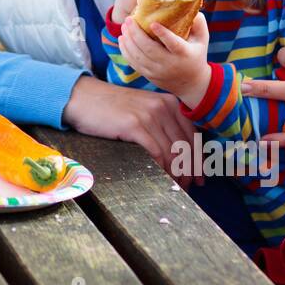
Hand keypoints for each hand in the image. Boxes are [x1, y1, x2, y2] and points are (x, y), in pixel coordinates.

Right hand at [62, 76, 201, 186]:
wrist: (83, 98)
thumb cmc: (112, 108)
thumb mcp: (143, 110)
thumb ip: (162, 125)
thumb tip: (181, 154)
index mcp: (170, 102)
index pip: (194, 135)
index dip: (199, 159)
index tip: (200, 177)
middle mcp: (163, 106)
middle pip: (186, 146)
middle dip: (190, 171)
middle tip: (188, 187)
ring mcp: (149, 115)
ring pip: (174, 152)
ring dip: (177, 173)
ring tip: (175, 186)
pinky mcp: (134, 125)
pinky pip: (156, 152)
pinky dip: (162, 168)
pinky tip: (161, 177)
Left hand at [118, 13, 211, 105]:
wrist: (191, 84)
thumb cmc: (196, 55)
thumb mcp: (202, 40)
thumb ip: (198, 23)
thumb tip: (189, 7)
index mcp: (184, 54)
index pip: (173, 44)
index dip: (163, 34)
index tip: (153, 23)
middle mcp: (170, 64)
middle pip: (149, 49)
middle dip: (136, 33)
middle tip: (129, 19)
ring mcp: (158, 71)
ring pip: (138, 57)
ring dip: (128, 41)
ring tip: (124, 26)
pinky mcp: (149, 75)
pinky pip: (134, 63)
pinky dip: (126, 51)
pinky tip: (122, 39)